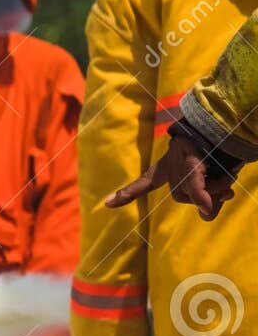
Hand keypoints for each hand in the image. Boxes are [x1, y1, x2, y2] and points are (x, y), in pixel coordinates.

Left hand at [106, 133, 235, 220]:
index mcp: (169, 164)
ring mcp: (182, 165)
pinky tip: (206, 207)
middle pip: (183, 196)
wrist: (226, 122)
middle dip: (204, 197)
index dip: (129, 193)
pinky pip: (197, 188)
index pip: (146, 182)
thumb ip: (207, 198)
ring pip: (195, 195)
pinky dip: (203, 198)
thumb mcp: (213, 176)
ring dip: (218, 189)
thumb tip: (206, 213)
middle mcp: (171, 165)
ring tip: (228, 174)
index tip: (108, 204)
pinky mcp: (196, 166)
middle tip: (223, 187)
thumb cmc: (220, 149)